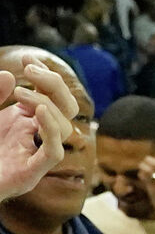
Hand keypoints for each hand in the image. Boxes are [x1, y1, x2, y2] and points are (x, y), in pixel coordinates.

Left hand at [0, 63, 78, 199]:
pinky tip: (40, 112)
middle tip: (30, 70)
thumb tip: (9, 75)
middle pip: (66, 109)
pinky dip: (52, 131)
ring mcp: (34, 154)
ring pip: (65, 128)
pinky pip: (53, 153)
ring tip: (19, 94)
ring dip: (47, 104)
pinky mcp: (31, 173)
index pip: (52, 97)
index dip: (46, 77)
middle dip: (54, 85)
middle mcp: (35, 136)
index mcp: (25, 121)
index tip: (29, 60)